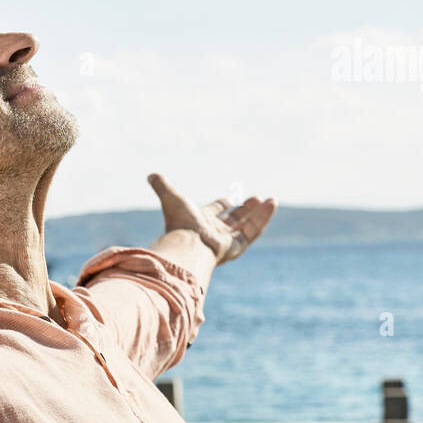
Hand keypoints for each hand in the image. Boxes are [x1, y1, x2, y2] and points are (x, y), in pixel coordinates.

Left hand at [147, 173, 276, 264]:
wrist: (187, 244)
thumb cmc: (178, 223)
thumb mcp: (171, 198)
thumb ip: (162, 186)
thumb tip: (151, 174)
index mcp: (200, 222)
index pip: (214, 212)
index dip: (222, 205)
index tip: (230, 199)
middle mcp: (213, 232)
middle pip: (233, 220)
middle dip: (245, 209)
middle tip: (255, 198)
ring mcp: (225, 241)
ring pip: (247, 226)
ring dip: (258, 213)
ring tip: (271, 200)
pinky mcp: (236, 247)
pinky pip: (253, 231)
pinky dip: (263, 218)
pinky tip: (272, 205)